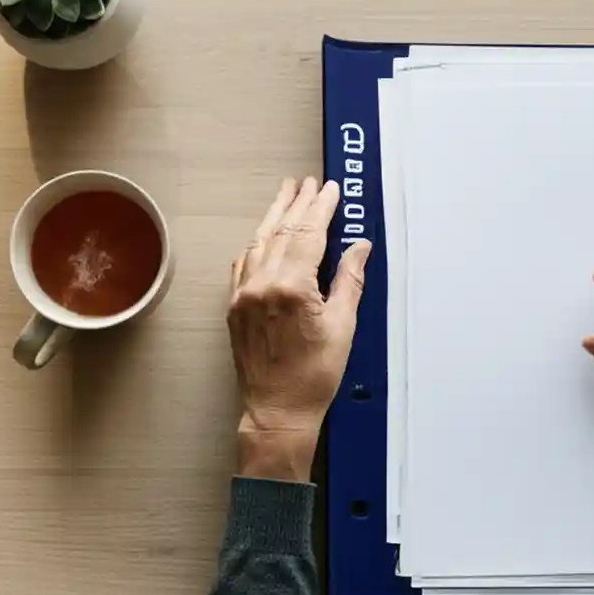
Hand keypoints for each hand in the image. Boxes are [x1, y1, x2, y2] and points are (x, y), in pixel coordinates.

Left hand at [227, 177, 371, 481]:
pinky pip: (243, 263)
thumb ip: (348, 280)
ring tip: (286, 194)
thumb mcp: (343, 326)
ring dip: (274, 216)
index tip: (330, 190)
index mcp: (290, 288)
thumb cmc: (313, 377)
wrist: (277, 411)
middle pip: (281, 231)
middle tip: (308, 183)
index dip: (321, 208)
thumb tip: (359, 247)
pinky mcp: (234, 307)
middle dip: (297, 203)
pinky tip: (263, 235)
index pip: (308, 233)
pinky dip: (256, 243)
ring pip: (258, 242)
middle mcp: (261, 285)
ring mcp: (243, 295)